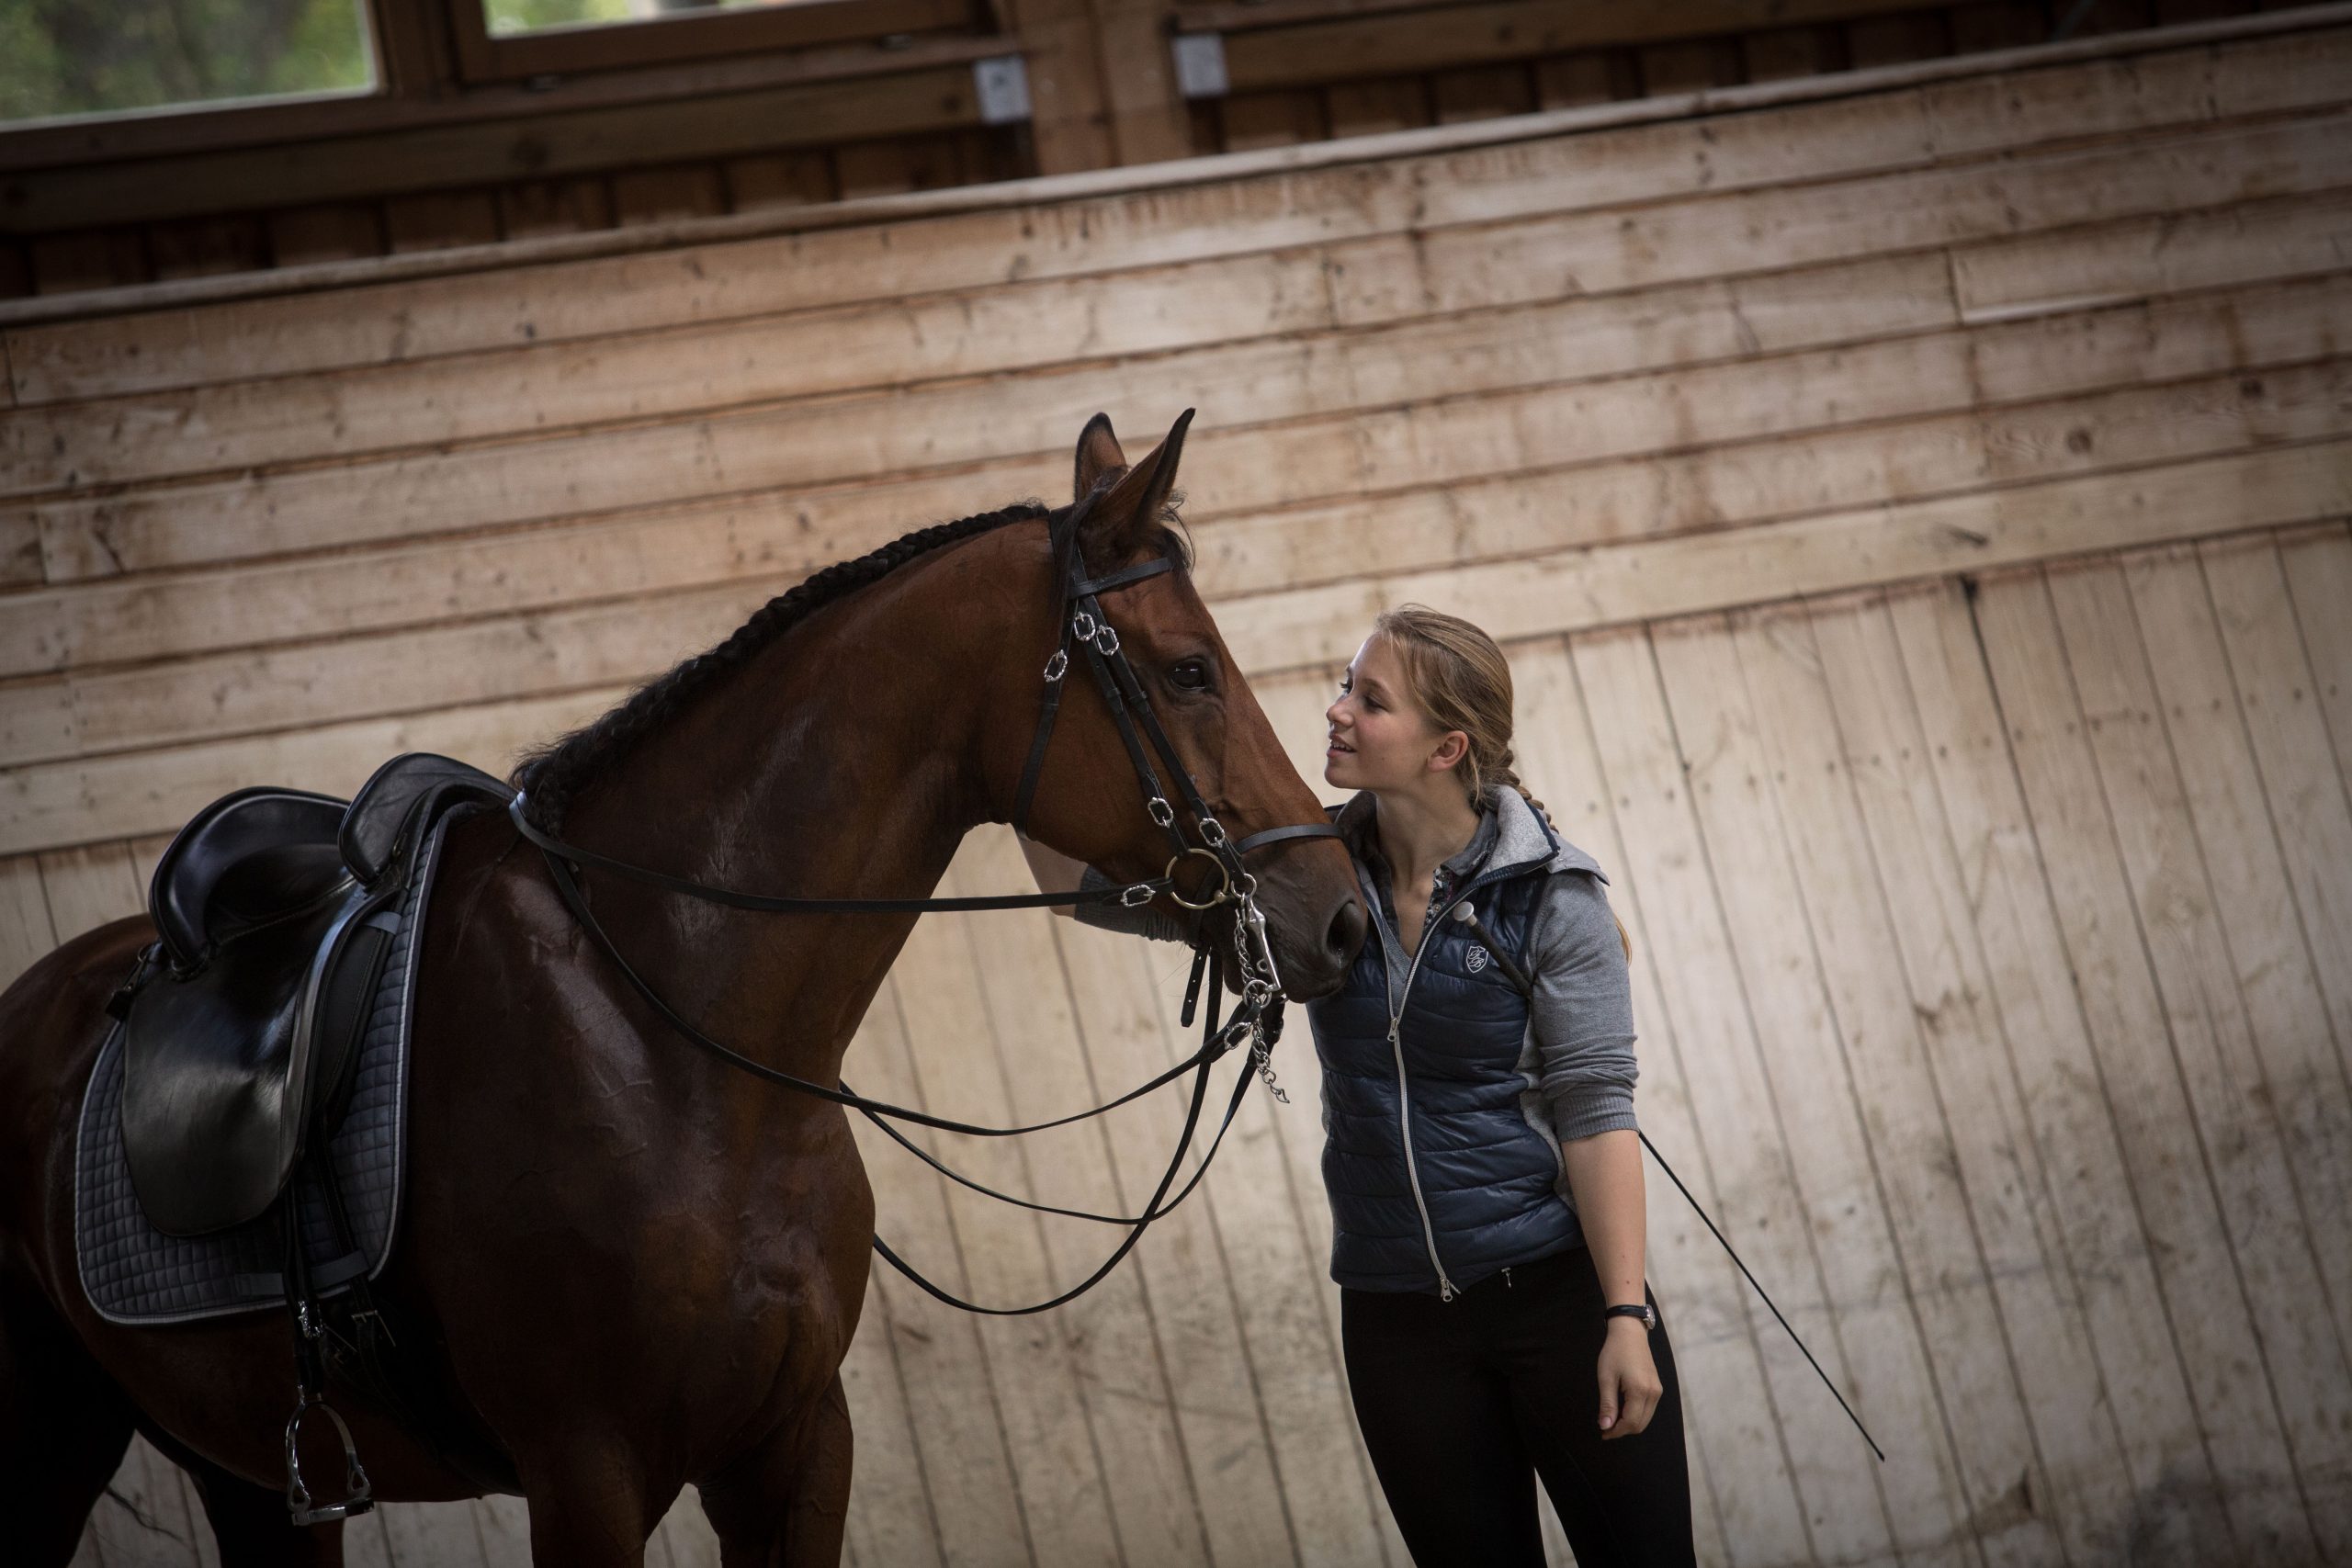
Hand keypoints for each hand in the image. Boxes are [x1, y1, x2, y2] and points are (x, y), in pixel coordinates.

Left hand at [1597, 1317, 1662, 1438]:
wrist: (1630, 1332)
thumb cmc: (1615, 1352)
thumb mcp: (1606, 1378)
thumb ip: (1607, 1404)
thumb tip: (1606, 1427)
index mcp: (1641, 1391)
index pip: (1631, 1422)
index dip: (1616, 1431)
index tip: (1603, 1432)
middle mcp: (1653, 1393)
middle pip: (1640, 1424)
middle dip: (1623, 1430)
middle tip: (1605, 1427)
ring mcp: (1657, 1390)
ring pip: (1645, 1418)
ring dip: (1629, 1423)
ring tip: (1612, 1419)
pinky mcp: (1657, 1387)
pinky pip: (1648, 1409)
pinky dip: (1635, 1415)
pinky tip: (1622, 1410)